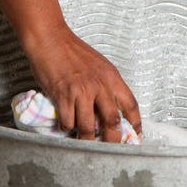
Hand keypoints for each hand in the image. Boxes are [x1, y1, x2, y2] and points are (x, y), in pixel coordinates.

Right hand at [24, 21, 141, 142]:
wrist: (50, 39)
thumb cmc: (72, 51)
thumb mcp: (98, 65)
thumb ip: (106, 85)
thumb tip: (110, 109)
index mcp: (111, 76)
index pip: (131, 104)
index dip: (135, 124)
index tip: (135, 137)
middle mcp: (99, 85)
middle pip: (112, 122)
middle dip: (112, 140)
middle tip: (109, 147)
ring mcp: (81, 91)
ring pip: (89, 128)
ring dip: (86, 138)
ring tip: (83, 139)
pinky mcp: (63, 96)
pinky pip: (68, 123)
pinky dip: (67, 128)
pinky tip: (65, 122)